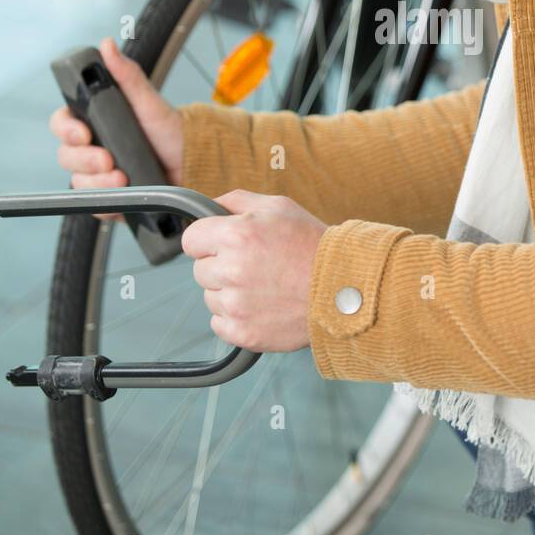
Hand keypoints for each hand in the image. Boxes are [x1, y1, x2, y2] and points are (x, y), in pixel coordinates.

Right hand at [48, 36, 183, 222]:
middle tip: (108, 159)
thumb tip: (108, 45)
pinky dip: (106, 202)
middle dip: (85, 159)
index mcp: (94, 122)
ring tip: (123, 177)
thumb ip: (126, 75)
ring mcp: (98, 174)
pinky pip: (95, 205)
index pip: (63, 124)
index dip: (67, 130)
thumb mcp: (148, 100)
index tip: (84, 134)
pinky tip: (122, 194)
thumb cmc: (168, 129)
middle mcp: (92, 148)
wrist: (192, 163)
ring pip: (79, 182)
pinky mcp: (110, 197)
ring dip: (98, 182)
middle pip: (67, 156)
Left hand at [180, 189, 328, 352]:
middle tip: (255, 265)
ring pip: (211, 298)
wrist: (344, 287)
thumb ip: (236, 201)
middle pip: (200, 270)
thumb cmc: (313, 244)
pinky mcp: (243, 332)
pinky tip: (262, 307)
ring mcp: (236, 305)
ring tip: (264, 287)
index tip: (224, 244)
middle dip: (221, 266)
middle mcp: (231, 270)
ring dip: (230, 293)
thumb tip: (209, 207)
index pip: (190, 240)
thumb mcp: (279, 206)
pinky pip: (220, 324)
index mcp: (236, 235)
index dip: (208, 240)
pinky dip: (236, 318)